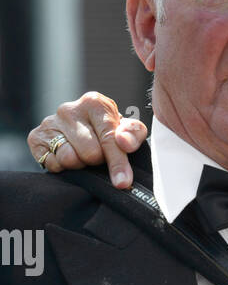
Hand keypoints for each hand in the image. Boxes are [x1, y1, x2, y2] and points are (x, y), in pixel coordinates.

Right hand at [28, 92, 145, 187]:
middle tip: (98, 156)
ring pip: (69, 159)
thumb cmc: (112, 133)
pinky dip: (62, 167)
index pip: (108, 138)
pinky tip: (68, 157)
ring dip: (80, 165)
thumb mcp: (130, 132)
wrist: (86, 133)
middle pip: (90, 153)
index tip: (123, 182)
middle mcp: (69, 109)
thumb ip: (133, 135)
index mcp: (95, 103)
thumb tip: (123, 142)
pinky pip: (52, 164)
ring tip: (83, 156)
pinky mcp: (36, 137)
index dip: (117, 162)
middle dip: (97, 161)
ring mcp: (50, 122)